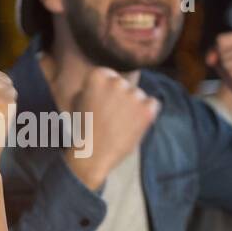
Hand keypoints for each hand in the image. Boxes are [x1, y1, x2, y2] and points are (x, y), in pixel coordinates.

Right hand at [64, 67, 158, 189]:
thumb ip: (92, 87)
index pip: (111, 77)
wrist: (91, 155)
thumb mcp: (79, 100)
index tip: (102, 107)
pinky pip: (153, 104)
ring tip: (121, 125)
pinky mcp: (146, 109)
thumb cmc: (83, 129)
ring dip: (134, 107)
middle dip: (122, 99)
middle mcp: (116, 81)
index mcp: (98, 76)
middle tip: (112, 118)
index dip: (108, 93)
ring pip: (139, 95)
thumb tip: (105, 80)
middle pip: (126, 85)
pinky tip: (133, 126)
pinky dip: (147, 114)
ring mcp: (133, 95)